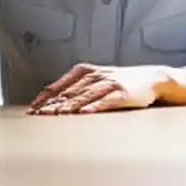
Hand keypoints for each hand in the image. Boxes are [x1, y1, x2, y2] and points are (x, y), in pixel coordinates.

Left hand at [27, 63, 169, 114]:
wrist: (153, 78)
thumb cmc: (122, 81)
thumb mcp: (98, 79)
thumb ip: (77, 87)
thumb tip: (50, 102)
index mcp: (87, 71)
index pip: (59, 85)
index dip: (44, 97)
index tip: (32, 109)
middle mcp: (97, 75)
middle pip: (70, 91)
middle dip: (53, 103)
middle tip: (40, 114)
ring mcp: (110, 83)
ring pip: (85, 95)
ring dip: (70, 105)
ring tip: (57, 114)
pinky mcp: (123, 93)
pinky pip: (106, 100)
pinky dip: (94, 106)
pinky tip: (84, 112)